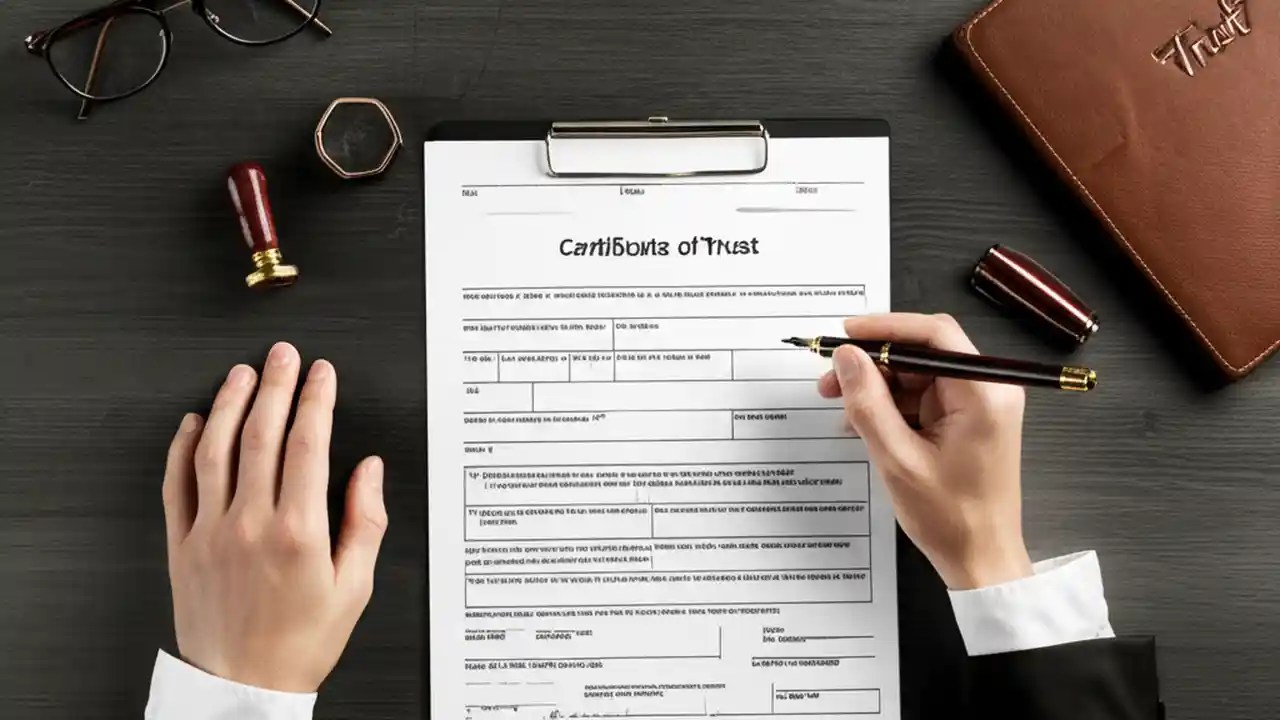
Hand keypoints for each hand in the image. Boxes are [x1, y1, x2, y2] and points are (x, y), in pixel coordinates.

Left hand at [161, 342, 387, 692]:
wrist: (244, 686)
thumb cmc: (301, 641)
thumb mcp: (355, 587)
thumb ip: (366, 522)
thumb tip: (369, 470)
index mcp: (299, 532)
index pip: (307, 444)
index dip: (316, 400)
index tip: (322, 374)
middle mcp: (250, 524)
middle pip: (261, 434)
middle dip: (275, 385)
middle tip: (284, 355)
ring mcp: (210, 532)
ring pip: (215, 450)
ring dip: (230, 403)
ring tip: (242, 373)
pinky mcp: (181, 546)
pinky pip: (177, 485)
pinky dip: (183, 448)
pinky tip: (195, 422)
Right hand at [819, 314, 1032, 589]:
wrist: (980, 560)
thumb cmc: (952, 519)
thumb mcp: (898, 459)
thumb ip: (869, 404)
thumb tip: (847, 359)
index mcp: (984, 394)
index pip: (935, 335)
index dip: (887, 327)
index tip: (847, 334)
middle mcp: (987, 392)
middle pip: (922, 354)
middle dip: (873, 363)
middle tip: (831, 378)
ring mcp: (976, 407)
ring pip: (916, 377)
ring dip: (876, 388)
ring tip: (840, 407)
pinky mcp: (965, 422)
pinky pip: (920, 400)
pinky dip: (889, 408)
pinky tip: (861, 423)